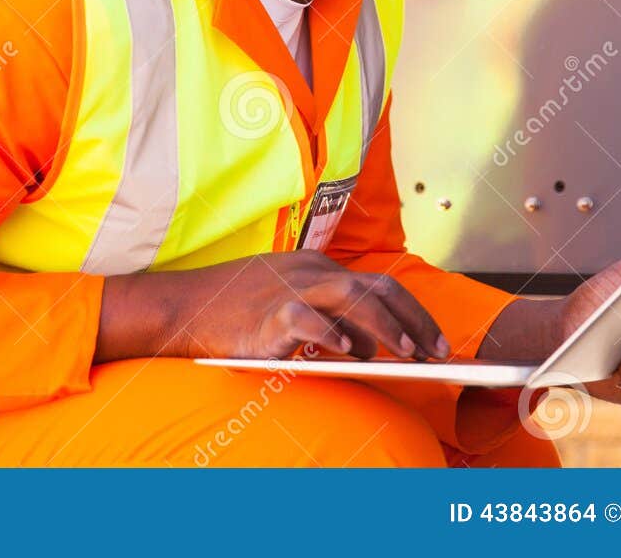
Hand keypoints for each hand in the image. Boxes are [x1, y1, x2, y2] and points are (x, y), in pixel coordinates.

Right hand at [95, 250, 449, 364]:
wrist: (182, 306)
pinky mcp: (268, 314)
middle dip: (414, 320)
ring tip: (406, 353)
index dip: (414, 312)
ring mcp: (289, 289)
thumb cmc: (234, 309)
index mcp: (318, 267)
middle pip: (376, 288)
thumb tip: (368, 344)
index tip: (437, 340)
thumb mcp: (285, 298)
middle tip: (439, 352)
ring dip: (383, 326)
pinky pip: (308, 320)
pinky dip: (332, 334)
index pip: (380, 284)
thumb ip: (325, 314)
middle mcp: (311, 272)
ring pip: (351, 297)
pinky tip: (350, 353)